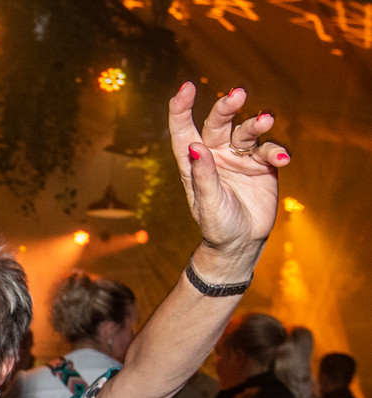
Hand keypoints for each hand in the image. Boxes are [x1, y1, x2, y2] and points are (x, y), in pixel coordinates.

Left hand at [169, 83, 288, 273]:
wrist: (241, 242)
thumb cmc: (216, 224)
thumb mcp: (207, 203)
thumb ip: (203, 176)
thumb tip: (195, 147)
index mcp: (194, 161)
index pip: (184, 130)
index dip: (182, 108)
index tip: (186, 88)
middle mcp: (215, 153)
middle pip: (219, 122)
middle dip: (227, 106)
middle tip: (237, 94)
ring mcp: (239, 156)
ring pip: (247, 131)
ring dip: (257, 124)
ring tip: (266, 120)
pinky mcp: (262, 164)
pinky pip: (269, 150)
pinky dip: (276, 151)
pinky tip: (283, 158)